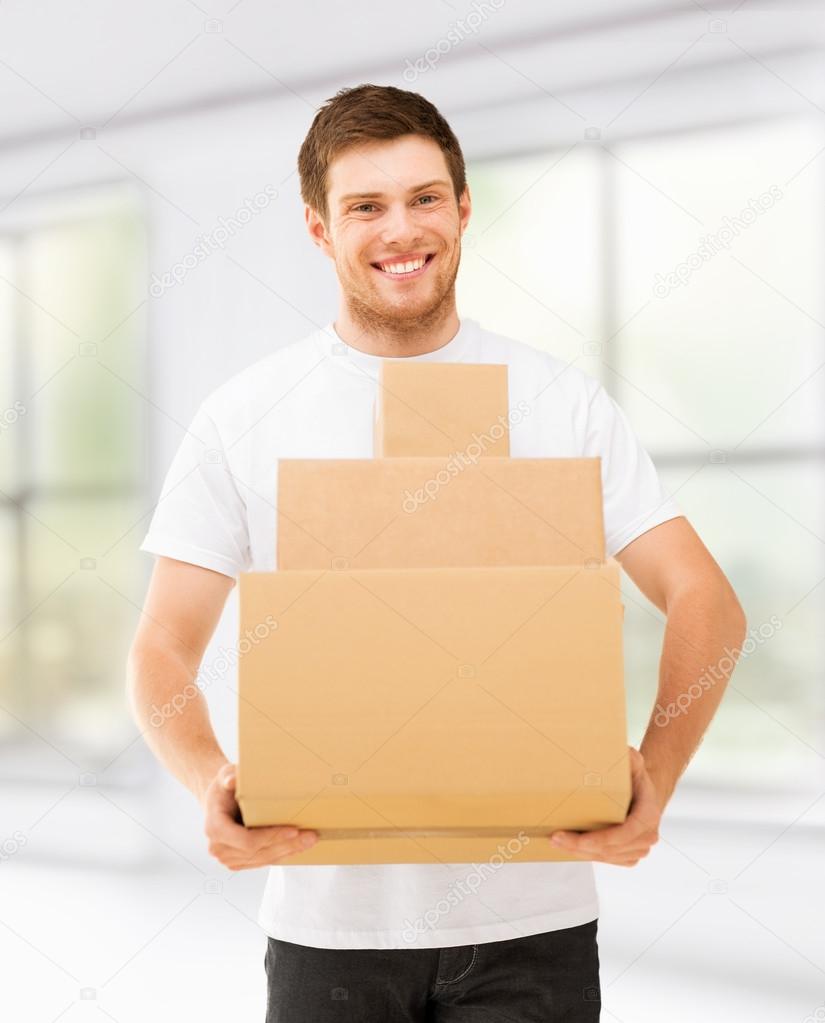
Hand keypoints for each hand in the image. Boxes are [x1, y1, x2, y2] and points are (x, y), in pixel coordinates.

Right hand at [202, 763, 317, 869]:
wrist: (217, 801)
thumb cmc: (224, 787)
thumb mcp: (225, 775)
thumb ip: (228, 776)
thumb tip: (232, 780)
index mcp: (214, 827)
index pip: (247, 841)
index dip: (271, 837)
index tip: (294, 830)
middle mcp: (218, 848)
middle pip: (258, 852)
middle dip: (286, 845)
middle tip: (311, 836)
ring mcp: (227, 858)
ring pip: (262, 860)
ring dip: (288, 851)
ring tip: (309, 841)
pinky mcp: (238, 862)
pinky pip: (262, 861)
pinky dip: (281, 854)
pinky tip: (297, 846)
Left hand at [549, 748, 661, 866]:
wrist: (643, 792)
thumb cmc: (634, 775)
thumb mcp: (633, 761)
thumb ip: (629, 757)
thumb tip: (619, 753)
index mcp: (649, 814)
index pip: (625, 833)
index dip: (600, 839)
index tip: (577, 839)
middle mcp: (648, 836)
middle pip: (611, 849)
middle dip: (581, 847)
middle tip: (554, 838)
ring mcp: (640, 849)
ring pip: (606, 857)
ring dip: (581, 853)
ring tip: (556, 842)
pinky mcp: (630, 855)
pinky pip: (607, 860)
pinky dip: (588, 855)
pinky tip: (569, 847)